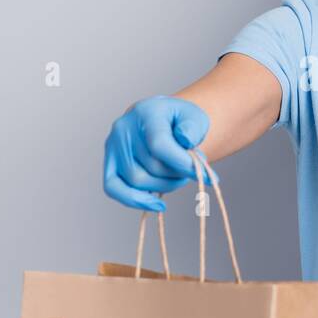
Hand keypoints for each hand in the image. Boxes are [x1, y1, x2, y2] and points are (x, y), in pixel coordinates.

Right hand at [102, 95, 214, 211]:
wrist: (163, 121)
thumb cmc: (180, 121)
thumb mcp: (194, 117)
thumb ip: (193, 128)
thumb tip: (186, 141)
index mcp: (146, 112)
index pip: (159, 145)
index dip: (183, 164)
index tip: (206, 175)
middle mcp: (123, 128)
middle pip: (151, 166)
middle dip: (178, 174)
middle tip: (192, 171)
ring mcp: (113, 146)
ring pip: (137, 181)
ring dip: (164, 185)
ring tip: (178, 176)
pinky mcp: (110, 163)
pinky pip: (114, 188)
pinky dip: (135, 200)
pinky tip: (157, 204)